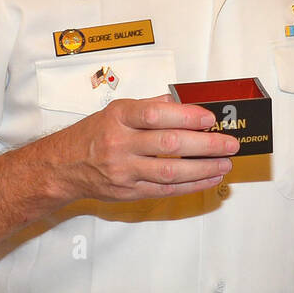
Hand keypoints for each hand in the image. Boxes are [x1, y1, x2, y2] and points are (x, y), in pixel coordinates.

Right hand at [50, 94, 238, 201]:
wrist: (63, 166)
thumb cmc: (94, 135)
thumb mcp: (116, 111)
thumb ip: (151, 106)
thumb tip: (184, 101)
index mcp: (118, 117)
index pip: (156, 114)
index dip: (186, 116)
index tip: (210, 118)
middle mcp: (120, 143)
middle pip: (169, 144)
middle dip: (205, 145)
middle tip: (229, 143)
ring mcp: (124, 171)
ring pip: (170, 171)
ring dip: (203, 168)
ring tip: (225, 162)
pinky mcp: (129, 191)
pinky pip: (166, 190)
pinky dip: (192, 184)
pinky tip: (209, 177)